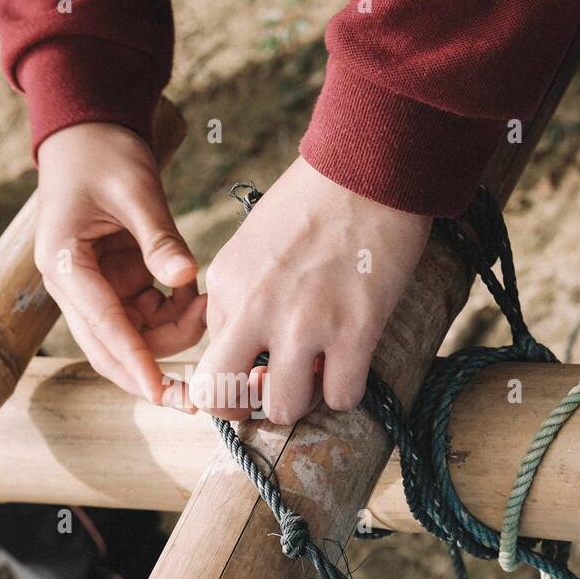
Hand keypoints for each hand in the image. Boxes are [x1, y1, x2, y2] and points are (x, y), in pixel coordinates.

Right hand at [34, 122, 202, 406]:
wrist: (91, 134)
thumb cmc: (104, 154)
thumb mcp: (137, 190)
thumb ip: (159, 238)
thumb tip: (185, 277)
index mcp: (64, 264)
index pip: (101, 324)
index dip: (132, 360)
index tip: (159, 390)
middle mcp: (73, 286)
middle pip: (109, 351)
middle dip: (149, 378)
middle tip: (193, 400)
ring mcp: (95, 290)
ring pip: (134, 340)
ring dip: (173, 335)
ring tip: (204, 302)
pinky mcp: (116, 287)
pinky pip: (147, 319)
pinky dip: (175, 314)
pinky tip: (193, 292)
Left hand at [195, 156, 431, 423]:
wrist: (370, 168)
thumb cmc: (315, 202)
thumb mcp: (252, 244)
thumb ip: (242, 296)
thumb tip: (250, 352)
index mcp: (226, 285)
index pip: (210, 361)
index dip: (233, 376)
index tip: (256, 369)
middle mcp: (255, 309)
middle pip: (223, 400)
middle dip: (247, 409)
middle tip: (274, 392)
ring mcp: (303, 323)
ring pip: (284, 409)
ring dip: (304, 401)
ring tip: (321, 373)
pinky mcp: (354, 330)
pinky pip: (342, 397)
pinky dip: (347, 391)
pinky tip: (352, 364)